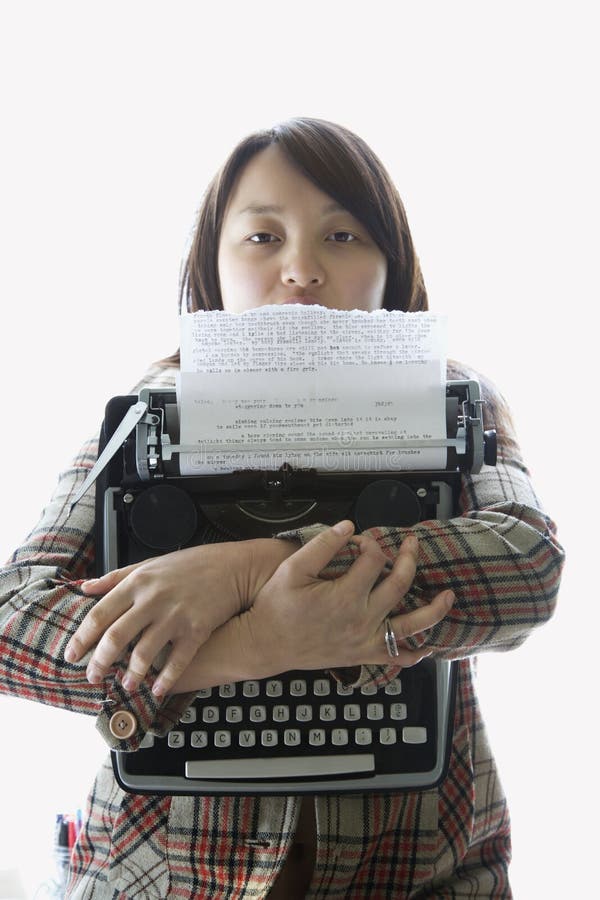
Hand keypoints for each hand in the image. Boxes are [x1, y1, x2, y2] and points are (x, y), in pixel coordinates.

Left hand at [64, 538, 297, 696]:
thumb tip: (86, 588)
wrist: (233, 567)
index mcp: (138, 582)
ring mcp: (176, 616)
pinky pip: (177, 661)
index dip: (82, 638)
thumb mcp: (149, 563)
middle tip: (93, 677)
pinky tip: (157, 689)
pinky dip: (165, 679)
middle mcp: (153, 599)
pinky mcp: (197, 630)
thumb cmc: (191, 565)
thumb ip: (116, 577)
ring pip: (145, 653)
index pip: (100, 614)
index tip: (72, 655)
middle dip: (100, 662)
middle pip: (117, 637)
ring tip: (126, 684)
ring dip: (131, 674)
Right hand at [241, 523, 452, 673]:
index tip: (364, 541)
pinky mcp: (362, 655)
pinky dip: (415, 655)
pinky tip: (428, 648)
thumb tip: (348, 527)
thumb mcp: (292, 570)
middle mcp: (361, 619)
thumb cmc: (275, 607)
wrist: (265, 644)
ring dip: (433, 609)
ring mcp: (364, 640)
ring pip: (410, 625)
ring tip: (448, 596)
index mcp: (344, 596)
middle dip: (409, 558)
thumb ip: (322, 546)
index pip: (373, 560)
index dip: (372, 544)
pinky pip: (395, 657)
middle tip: (412, 544)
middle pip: (400, 584)